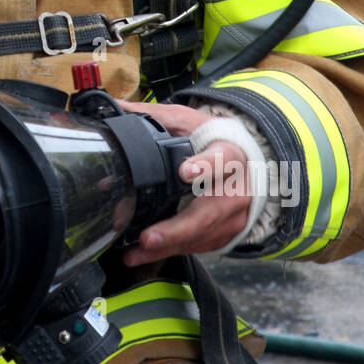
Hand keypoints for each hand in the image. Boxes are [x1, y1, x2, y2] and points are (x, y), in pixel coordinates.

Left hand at [117, 100, 252, 265]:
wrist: (246, 165)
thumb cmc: (212, 141)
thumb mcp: (189, 122)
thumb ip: (156, 117)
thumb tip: (117, 108)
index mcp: (229, 154)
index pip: (221, 160)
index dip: (205, 167)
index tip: (185, 171)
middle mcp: (235, 190)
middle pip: (209, 212)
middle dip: (177, 228)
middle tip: (148, 237)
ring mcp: (232, 217)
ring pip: (201, 236)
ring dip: (167, 247)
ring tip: (136, 251)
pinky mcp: (224, 235)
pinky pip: (196, 247)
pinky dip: (169, 252)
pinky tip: (142, 255)